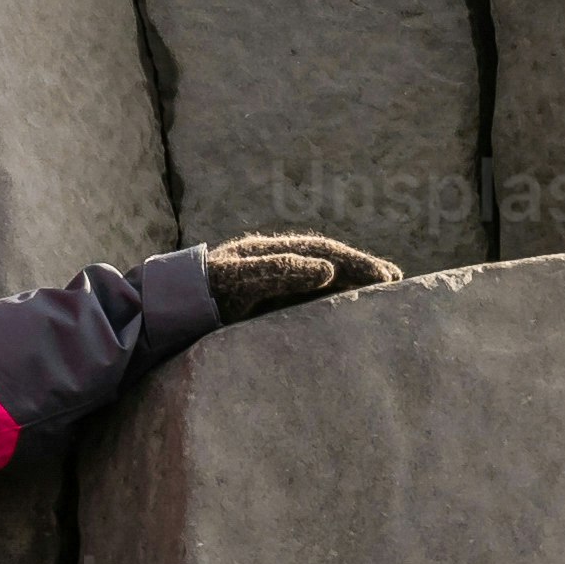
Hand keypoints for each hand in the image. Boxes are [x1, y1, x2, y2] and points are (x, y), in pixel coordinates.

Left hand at [198, 233, 403, 319]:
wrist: (169, 306)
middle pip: (328, 262)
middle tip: (395, 281)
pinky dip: (330, 301)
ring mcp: (271, 282)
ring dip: (350, 285)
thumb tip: (327, 269)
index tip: (386, 276)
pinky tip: (345, 311)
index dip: (357, 264)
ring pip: (320, 280)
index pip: (325, 253)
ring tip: (380, 293)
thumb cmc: (203, 292)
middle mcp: (275, 262)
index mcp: (272, 252)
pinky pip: (306, 298)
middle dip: (361, 271)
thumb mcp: (238, 279)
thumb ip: (279, 271)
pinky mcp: (266, 303)